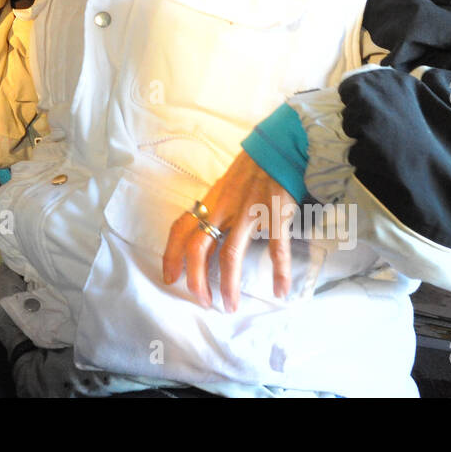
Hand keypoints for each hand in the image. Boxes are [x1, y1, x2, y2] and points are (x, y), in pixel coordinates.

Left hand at [162, 150, 295, 310]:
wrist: (279, 146)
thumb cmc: (252, 169)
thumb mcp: (225, 187)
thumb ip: (215, 210)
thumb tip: (204, 236)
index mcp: (211, 201)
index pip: (181, 228)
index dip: (170, 254)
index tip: (169, 277)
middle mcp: (225, 207)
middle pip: (198, 245)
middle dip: (196, 277)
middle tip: (201, 300)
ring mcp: (250, 211)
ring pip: (231, 252)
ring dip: (229, 283)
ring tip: (230, 305)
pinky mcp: (276, 213)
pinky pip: (276, 247)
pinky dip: (279, 271)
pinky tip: (280, 290)